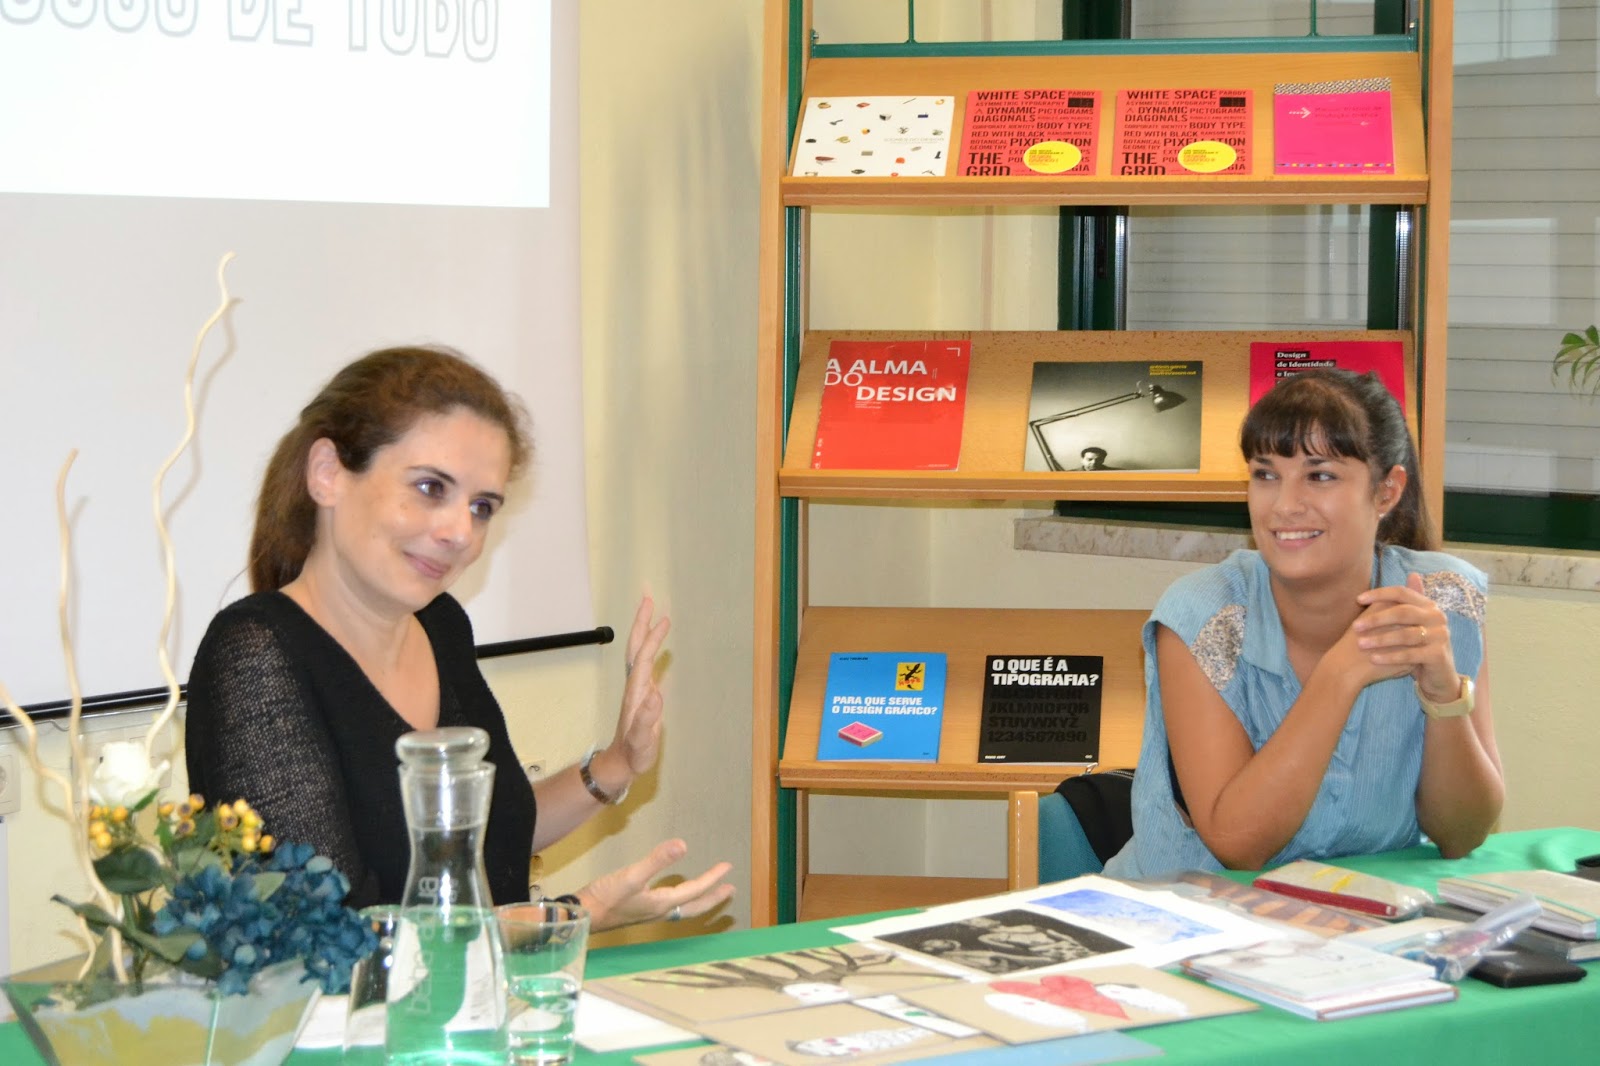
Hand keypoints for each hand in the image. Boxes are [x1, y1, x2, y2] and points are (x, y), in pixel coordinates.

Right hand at [576, 838, 734, 931]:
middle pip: (694, 906)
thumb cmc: (605, 898)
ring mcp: (649, 913)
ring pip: (683, 908)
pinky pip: (670, 907)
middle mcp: (660, 912)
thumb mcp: (631, 876)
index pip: (695, 890)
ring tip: (710, 893)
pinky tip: (674, 894)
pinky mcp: (638, 911)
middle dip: (713, 898)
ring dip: (700, 901)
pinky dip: (682, 900)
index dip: (712, 878)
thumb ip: (657, 860)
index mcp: (662, 903)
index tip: (728, 867)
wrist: (581, 916)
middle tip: (731, 890)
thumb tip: (683, 845)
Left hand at [593, 596, 670, 793]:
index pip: (644, 658)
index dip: (653, 638)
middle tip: (648, 596)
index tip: (664, 619)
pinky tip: (656, 642)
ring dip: (643, 629)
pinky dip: (650, 645)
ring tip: (651, 610)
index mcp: (637, 691)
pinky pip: (645, 660)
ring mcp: (637, 687)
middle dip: (641, 621)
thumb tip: (656, 693)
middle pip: (636, 646)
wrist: (621, 762)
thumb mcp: (641, 739)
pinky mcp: (641, 692)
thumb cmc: (634, 753)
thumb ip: (648, 719)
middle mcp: (635, 685)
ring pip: (639, 651)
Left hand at [1350, 573, 1459, 699]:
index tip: (1358, 600)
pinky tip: (1374, 659)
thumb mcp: (1410, 624)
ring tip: (1360, 643)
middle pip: (1403, 612)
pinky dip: (1390, 657)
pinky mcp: (1438, 655)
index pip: (1402, 593)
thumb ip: (1403, 604)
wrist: (1438, 675)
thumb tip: (1412, 573)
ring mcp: (1440, 636)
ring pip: (1405, 634)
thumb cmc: (1417, 646)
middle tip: (1355, 626)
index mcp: (1429, 606)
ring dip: (1380, 639)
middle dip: (1376, 619)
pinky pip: (1410, 655)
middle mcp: (1437, 618)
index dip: (1380, 594)